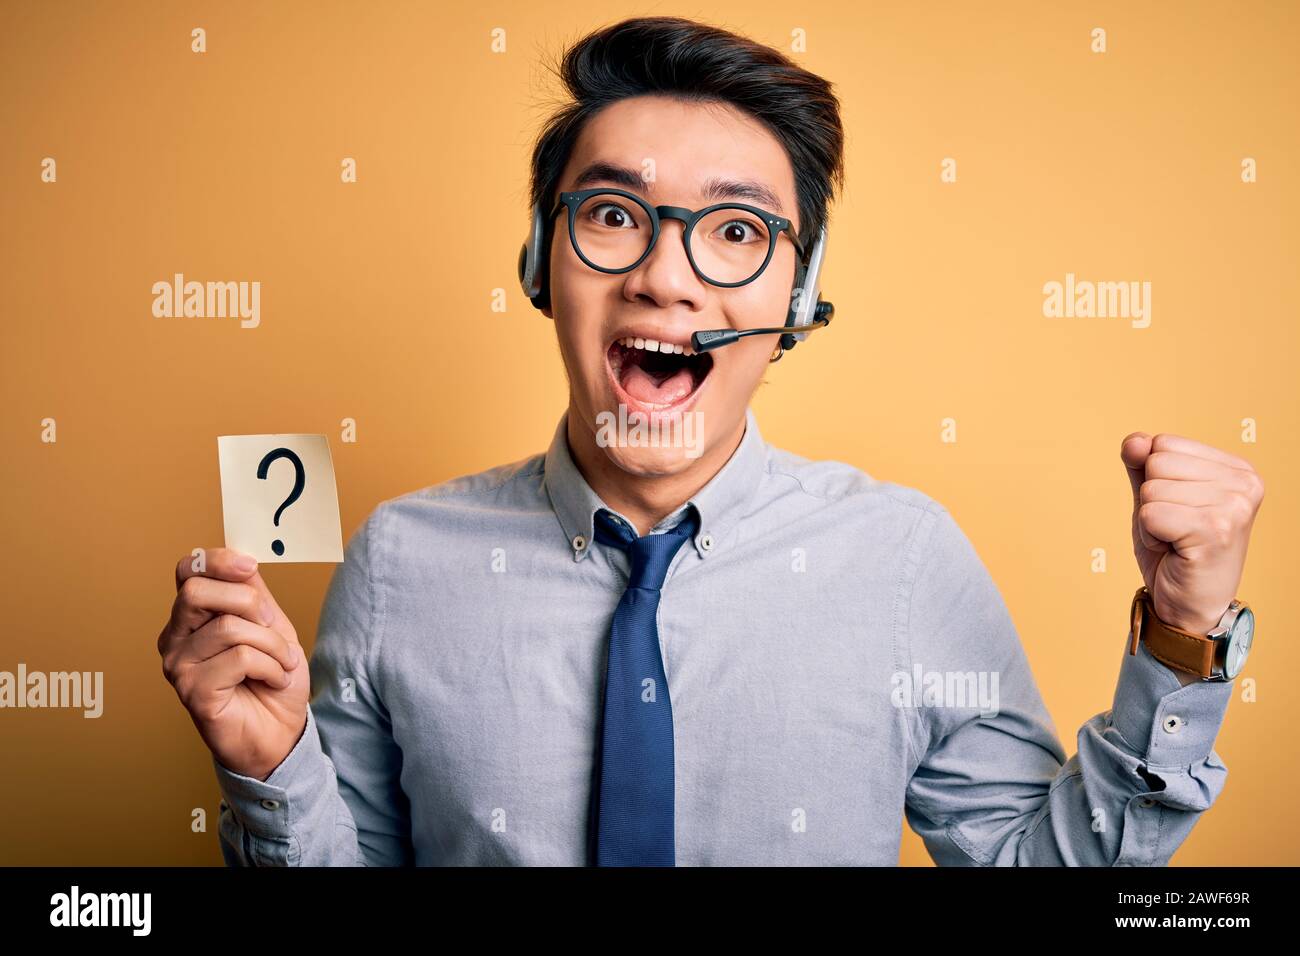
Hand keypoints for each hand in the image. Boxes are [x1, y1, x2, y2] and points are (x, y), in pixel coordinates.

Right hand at [158, 547, 308, 779]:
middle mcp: (175, 638)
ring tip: (283, 663)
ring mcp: (178, 666)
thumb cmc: (272, 679)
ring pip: (228, 627)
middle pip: (198, 592)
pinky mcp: (192, 691)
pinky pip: (239, 658)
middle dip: (249, 603)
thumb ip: (253, 594)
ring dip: (272, 644)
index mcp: (192, 617)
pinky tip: (273, 681)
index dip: (218, 561)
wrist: (280, 732)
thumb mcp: (270, 626)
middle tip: (272, 625)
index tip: (250, 566)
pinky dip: (271, 667)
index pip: (189, 572)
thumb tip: (244, 558)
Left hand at [1122, 432, 1263, 680]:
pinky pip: (1149, 514)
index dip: (1155, 480)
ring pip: (1151, 489)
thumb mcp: (1154, 499)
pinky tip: (1173, 551)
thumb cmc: (1174, 551)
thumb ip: (1143, 465)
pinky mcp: (1215, 529)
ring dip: (1150, 521)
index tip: (1178, 511)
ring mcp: (1233, 505)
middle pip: (1156, 463)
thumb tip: (1135, 439)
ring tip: (1176, 541)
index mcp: (1237, 468)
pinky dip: (1150, 536)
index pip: (1164, 444)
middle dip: (1151, 501)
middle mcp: (1244, 482)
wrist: (1188, 606)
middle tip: (1175, 530)